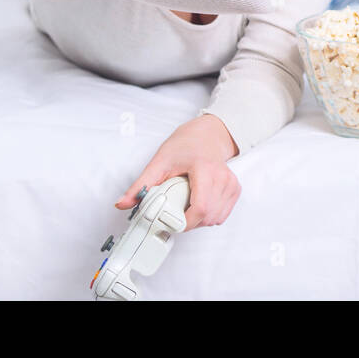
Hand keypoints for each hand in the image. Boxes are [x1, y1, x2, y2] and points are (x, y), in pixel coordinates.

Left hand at [115, 114, 241, 229]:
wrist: (209, 134)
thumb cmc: (187, 144)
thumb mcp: (160, 161)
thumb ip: (141, 184)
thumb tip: (123, 203)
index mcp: (204, 169)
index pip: (200, 208)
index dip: (185, 223)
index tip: (171, 223)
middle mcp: (221, 177)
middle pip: (207, 217)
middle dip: (188, 222)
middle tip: (175, 213)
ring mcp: (230, 184)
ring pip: (215, 219)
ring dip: (199, 221)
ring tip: (187, 207)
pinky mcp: (235, 189)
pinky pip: (222, 215)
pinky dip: (209, 217)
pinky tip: (199, 204)